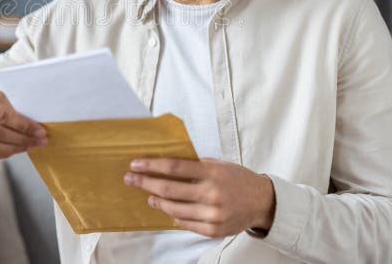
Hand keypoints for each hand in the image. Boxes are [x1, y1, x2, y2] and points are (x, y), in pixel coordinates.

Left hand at [123, 157, 275, 237]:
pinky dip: (174, 215)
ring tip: (149, 195)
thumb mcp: (218, 165)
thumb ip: (195, 165)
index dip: (151, 165)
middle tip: (130, 179)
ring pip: (173, 208)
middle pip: (168, 189)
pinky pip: (185, 223)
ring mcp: (212, 214)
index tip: (135, 164)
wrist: (261, 201)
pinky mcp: (213, 229)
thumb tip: (164, 162)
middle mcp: (211, 194)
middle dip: (145, 183)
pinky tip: (167, 209)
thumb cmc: (237, 179)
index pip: (174, 167)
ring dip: (157, 201)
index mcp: (212, 172)